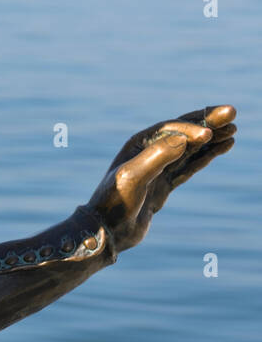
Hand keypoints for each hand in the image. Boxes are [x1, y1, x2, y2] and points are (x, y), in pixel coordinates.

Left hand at [84, 105, 235, 254]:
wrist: (108, 230)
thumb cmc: (115, 201)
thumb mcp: (134, 176)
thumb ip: (157, 157)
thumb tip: (182, 139)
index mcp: (138, 145)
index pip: (171, 129)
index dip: (192, 128)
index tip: (210, 133)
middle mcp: (148, 152)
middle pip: (183, 133)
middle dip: (207, 122)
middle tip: (233, 112)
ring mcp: (158, 169)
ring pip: (190, 149)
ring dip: (211, 139)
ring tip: (234, 129)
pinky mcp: (164, 185)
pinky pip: (190, 165)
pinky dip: (206, 156)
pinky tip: (222, 147)